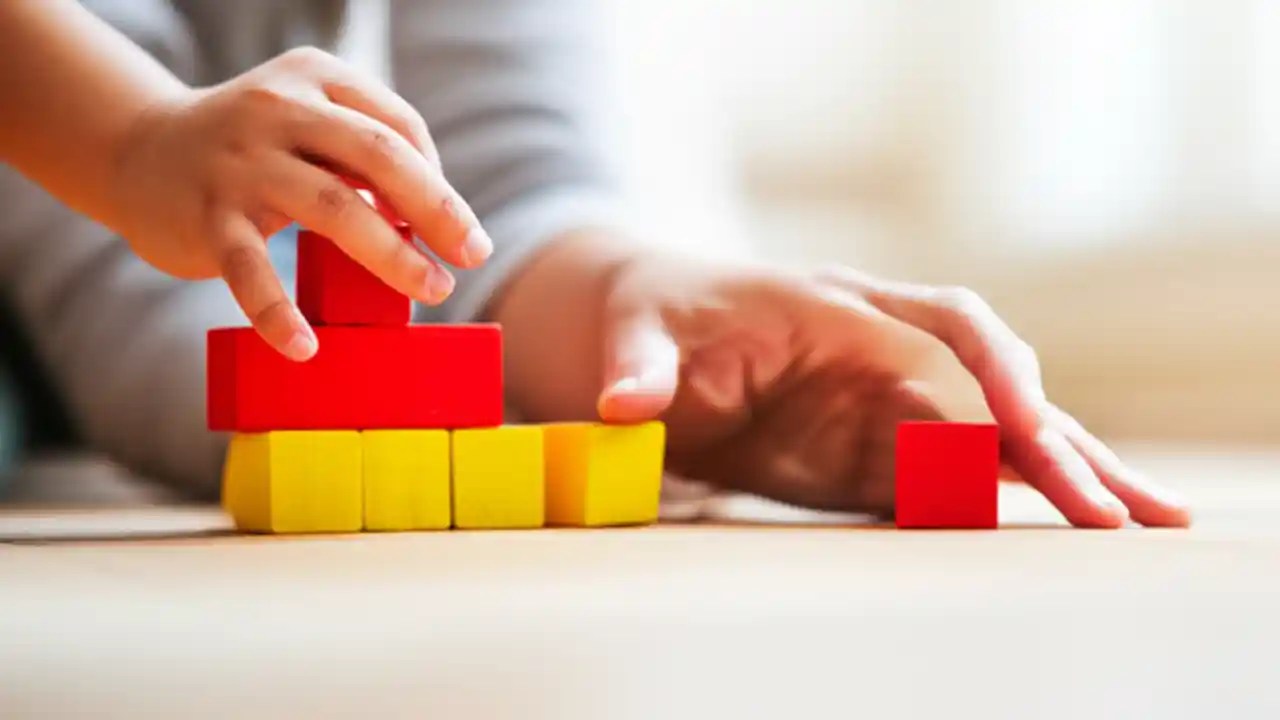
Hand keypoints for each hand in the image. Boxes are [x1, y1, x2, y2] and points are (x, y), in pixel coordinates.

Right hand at [110, 47, 491, 359]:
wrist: (137, 153)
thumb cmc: (252, 149)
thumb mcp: (308, 123)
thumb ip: (364, 157)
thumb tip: (434, 221)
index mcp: (315, 78)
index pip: (398, 126)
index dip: (437, 178)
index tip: (455, 228)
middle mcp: (279, 108)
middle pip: (380, 155)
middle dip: (438, 209)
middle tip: (473, 255)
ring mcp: (241, 161)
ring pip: (332, 206)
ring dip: (392, 256)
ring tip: (431, 290)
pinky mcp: (207, 214)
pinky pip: (251, 269)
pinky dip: (279, 313)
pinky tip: (306, 346)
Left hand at [595, 255, 1190, 527]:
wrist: (650, 323)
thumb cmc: (650, 314)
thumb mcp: (632, 331)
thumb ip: (639, 367)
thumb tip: (626, 406)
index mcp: (834, 306)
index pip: (936, 339)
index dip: (985, 384)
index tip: (1026, 434)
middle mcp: (879, 343)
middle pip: (989, 381)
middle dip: (1052, 440)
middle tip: (1118, 510)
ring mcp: (884, 394)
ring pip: (992, 422)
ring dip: (1065, 467)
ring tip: (1145, 518)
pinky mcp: (874, 443)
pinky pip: (956, 467)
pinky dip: (1011, 494)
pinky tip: (1070, 523)